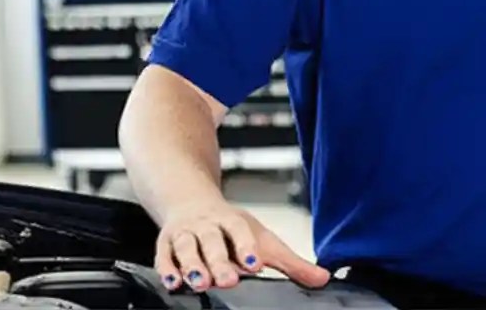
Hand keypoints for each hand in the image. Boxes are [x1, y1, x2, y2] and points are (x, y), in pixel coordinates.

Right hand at [155, 200, 330, 292]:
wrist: (191, 202)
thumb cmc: (230, 227)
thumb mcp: (262, 240)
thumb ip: (290, 263)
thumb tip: (322, 279)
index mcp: (232, 221)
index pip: (240, 231)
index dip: (247, 246)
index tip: (255, 263)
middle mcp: (207, 226)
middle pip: (212, 241)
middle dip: (219, 261)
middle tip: (227, 280)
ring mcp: (185, 234)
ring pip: (186, 247)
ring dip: (191, 265)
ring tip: (199, 282)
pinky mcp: (166, 245)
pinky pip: (164, 256)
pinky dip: (167, 269)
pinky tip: (172, 283)